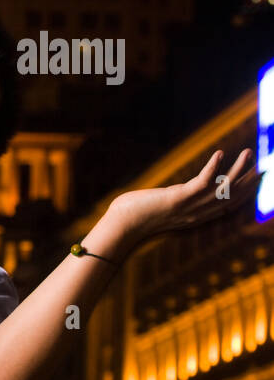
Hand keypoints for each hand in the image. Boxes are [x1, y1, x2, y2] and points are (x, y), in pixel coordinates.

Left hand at [104, 149, 256, 245]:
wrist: (120, 227)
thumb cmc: (134, 217)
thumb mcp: (161, 208)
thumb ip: (172, 202)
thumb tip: (173, 193)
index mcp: (195, 217)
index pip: (227, 207)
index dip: (245, 194)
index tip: (257, 181)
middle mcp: (197, 214)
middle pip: (231, 198)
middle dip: (250, 182)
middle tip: (266, 167)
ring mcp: (189, 207)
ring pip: (221, 188)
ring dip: (238, 170)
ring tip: (248, 152)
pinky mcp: (178, 198)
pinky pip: (201, 183)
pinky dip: (212, 168)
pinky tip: (220, 153)